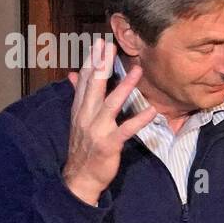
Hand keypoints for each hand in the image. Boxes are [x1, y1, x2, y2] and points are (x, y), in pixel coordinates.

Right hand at [62, 39, 156, 205]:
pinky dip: (138, 120)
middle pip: (94, 87)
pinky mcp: (109, 144)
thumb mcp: (78, 120)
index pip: (85, 81)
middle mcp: (85, 116)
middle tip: (109, 46)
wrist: (80, 178)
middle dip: (102, 66)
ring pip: (110, 104)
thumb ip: (79, 96)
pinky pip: (126, 130)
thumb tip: (73, 74)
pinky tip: (151, 111)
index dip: (91, 62)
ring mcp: (97, 130)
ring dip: (124, 86)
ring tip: (137, 71)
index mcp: (79, 110)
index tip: (98, 44)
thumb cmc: (83, 147)